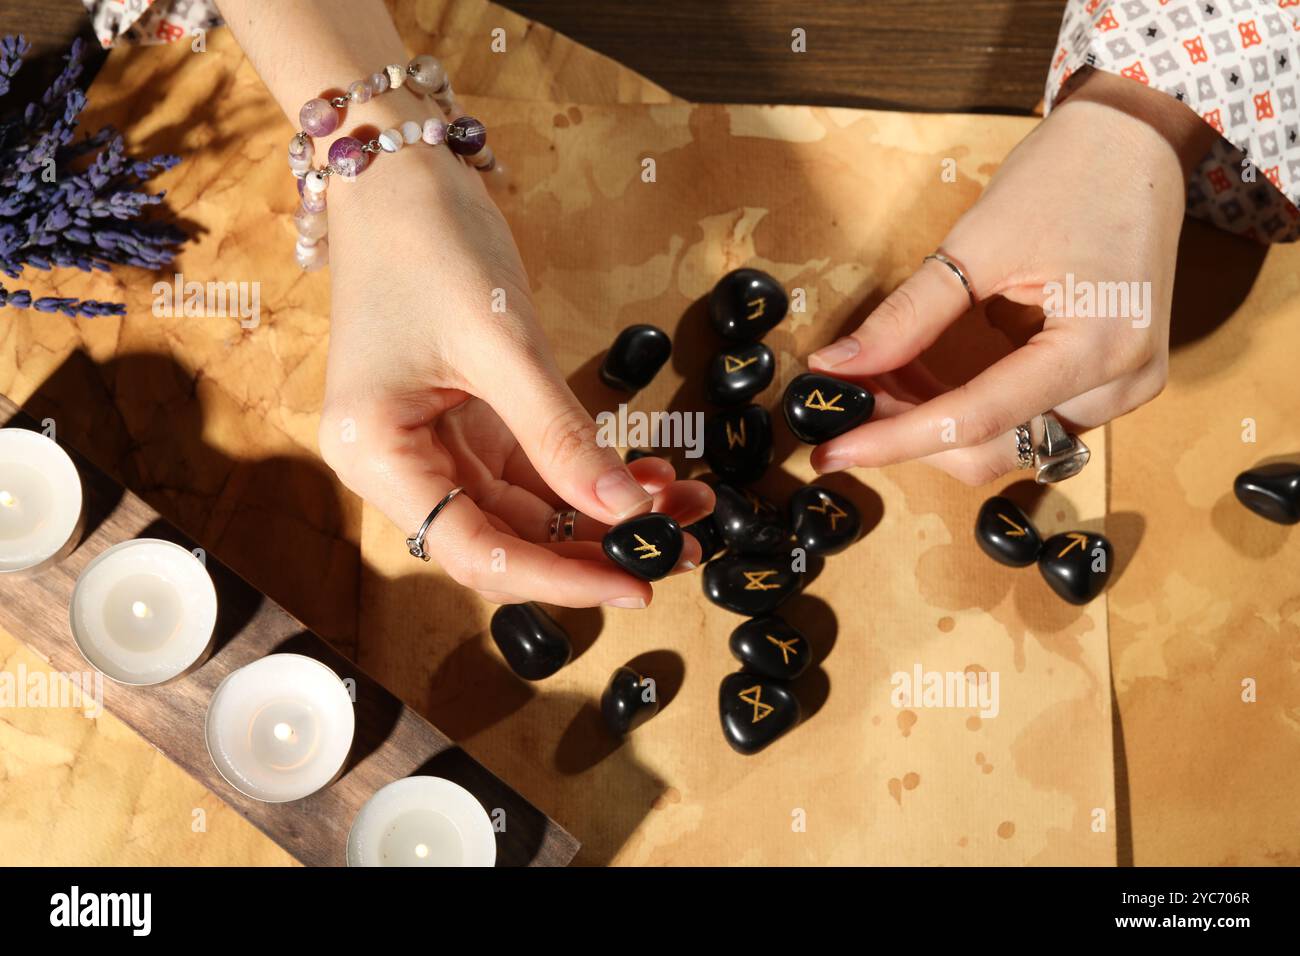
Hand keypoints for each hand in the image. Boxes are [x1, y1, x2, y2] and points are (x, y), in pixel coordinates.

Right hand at [317, 123, 711, 606]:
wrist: (396, 169)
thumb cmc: (427, 243)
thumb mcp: (502, 343)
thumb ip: (562, 435)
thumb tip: (629, 510)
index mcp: (377, 457)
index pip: (475, 552)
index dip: (559, 580)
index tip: (636, 585)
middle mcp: (397, 466)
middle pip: (505, 539)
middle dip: (595, 547)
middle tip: (680, 550)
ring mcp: (432, 445)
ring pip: (527, 510)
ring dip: (604, 512)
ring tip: (685, 510)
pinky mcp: (465, 421)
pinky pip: (533, 469)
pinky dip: (588, 475)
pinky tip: (650, 475)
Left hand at [807, 70, 1218, 484]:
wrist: (1136, 141)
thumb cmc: (1069, 174)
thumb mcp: (977, 243)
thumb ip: (908, 316)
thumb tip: (836, 365)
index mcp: (1100, 346)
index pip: (979, 419)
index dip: (895, 439)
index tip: (834, 450)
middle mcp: (1121, 384)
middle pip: (994, 449)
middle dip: (912, 431)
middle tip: (850, 398)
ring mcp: (1121, 389)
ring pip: (1006, 443)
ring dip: (936, 422)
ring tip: (881, 379)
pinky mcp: (1108, 383)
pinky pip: (1025, 420)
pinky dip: (968, 407)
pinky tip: (921, 376)